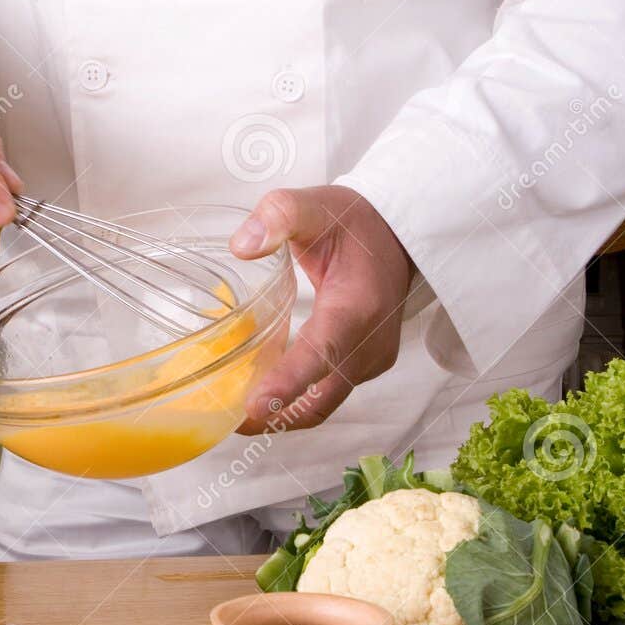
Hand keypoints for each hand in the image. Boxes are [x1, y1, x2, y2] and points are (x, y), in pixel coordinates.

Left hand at [229, 186, 412, 432]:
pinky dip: (294, 401)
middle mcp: (369, 344)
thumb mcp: (317, 204)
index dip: (288, 383)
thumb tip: (242, 246)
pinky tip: (260, 392)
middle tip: (225, 419)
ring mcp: (370, 361)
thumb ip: (281, 214)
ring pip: (322, 403)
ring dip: (281, 414)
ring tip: (233, 412)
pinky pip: (327, 394)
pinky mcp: (363, 367)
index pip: (322, 353)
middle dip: (274, 415)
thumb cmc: (355, 222)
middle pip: (320, 397)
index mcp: (357, 307)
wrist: (400, 236)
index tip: (255, 405)